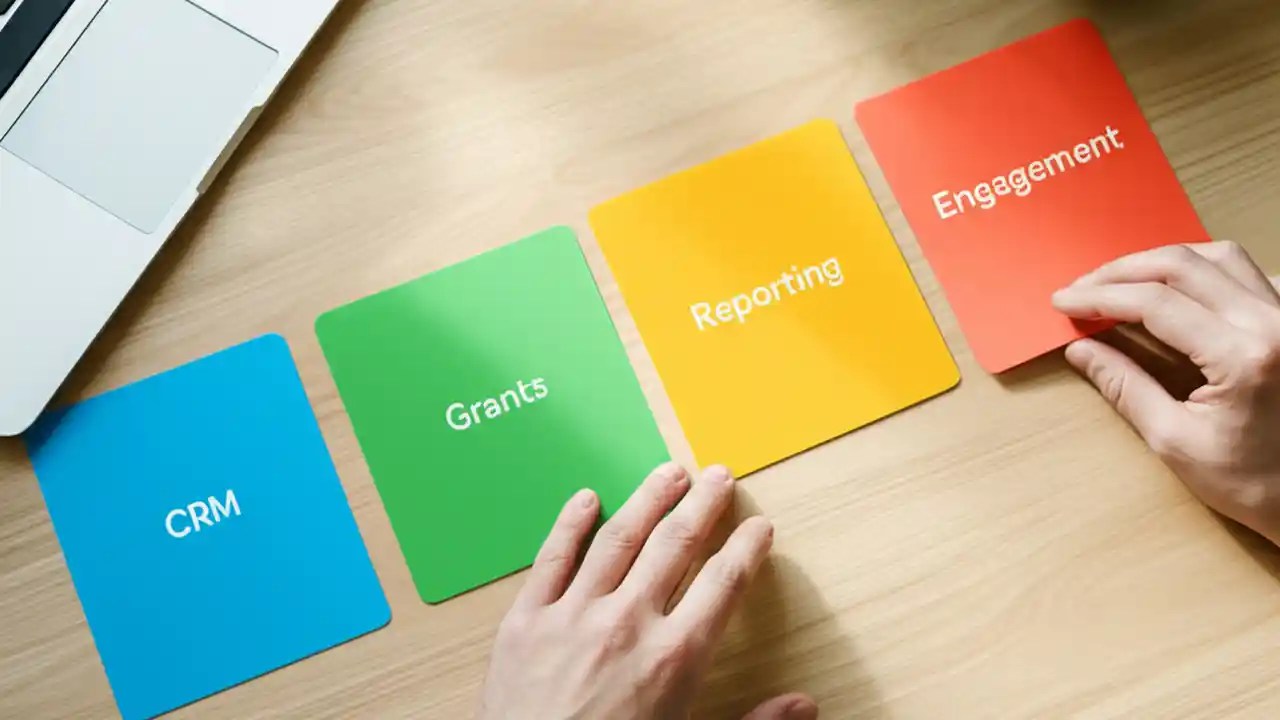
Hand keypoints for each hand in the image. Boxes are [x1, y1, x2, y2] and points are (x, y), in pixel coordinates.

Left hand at [478, 463, 815, 719]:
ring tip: (670, 472)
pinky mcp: (526, 621)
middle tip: (719, 475)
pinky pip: (551, 559)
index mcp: (675, 658)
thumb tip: (805, 704)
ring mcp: (573, 616)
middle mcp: (627, 623)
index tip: (759, 526)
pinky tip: (587, 498)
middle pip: (675, 546)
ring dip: (648, 500)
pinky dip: (570, 524)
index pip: (724, 584)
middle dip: (703, 505)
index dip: (746, 549)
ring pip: (618, 539)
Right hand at [1053, 241, 1279, 543]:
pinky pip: (1250, 272)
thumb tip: (1080, 349)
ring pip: (1219, 256)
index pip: (1155, 303)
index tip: (1064, 302)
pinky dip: (1208, 270)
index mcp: (1243, 356)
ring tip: (1124, 281)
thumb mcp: (1175, 442)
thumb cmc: (1253, 483)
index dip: (1101, 297)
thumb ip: (1126, 388)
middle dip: (1123, 270)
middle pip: (1183, 266)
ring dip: (1164, 261)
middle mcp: (1273, 323)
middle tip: (1083, 287)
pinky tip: (1182, 289)